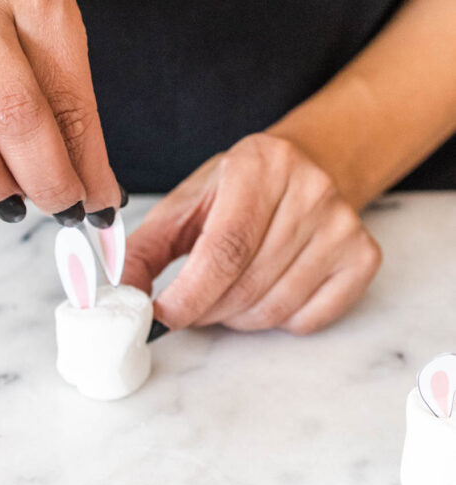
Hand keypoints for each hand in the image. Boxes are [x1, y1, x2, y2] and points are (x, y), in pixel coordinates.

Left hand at [122, 133, 381, 333]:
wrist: (308, 168)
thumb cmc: (239, 190)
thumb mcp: (187, 204)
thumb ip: (146, 248)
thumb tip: (120, 295)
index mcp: (259, 165)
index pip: (226, 247)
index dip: (191, 293)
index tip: (163, 315)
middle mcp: (309, 189)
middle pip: (248, 283)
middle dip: (208, 309)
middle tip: (191, 305)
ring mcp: (342, 224)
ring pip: (276, 306)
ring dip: (239, 317)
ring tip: (229, 293)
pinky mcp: (363, 256)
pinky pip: (310, 319)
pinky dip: (279, 320)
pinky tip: (269, 289)